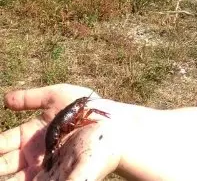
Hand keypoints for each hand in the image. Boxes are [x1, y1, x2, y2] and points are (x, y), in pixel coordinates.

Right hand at [0, 84, 121, 180]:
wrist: (112, 122)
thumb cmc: (86, 107)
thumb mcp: (57, 96)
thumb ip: (32, 97)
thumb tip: (6, 99)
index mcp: (33, 135)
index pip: (4, 143)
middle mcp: (37, 154)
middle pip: (6, 164)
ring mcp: (47, 167)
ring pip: (17, 178)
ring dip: (7, 178)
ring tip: (0, 177)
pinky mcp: (59, 178)